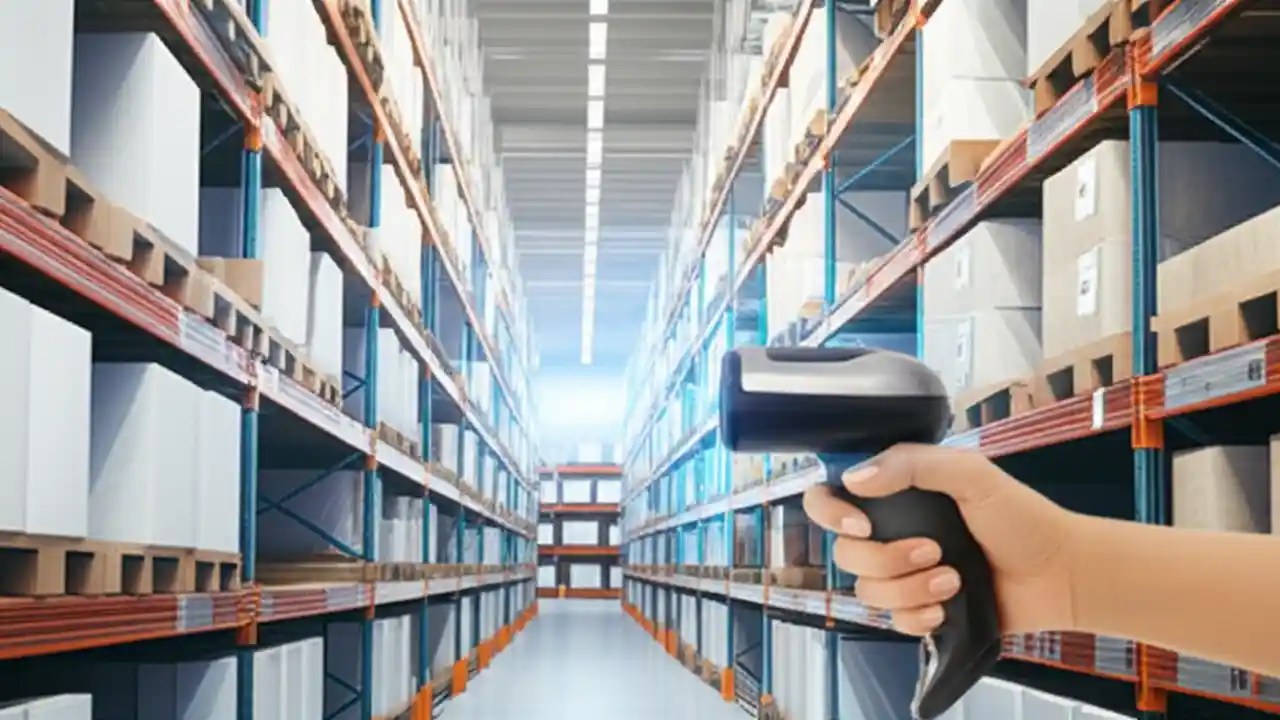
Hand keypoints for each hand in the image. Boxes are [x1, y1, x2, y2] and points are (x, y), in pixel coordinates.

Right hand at [802, 443, 1078, 637]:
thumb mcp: (971, 474)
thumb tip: (854, 479)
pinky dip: (917, 616)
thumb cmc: (1022, 518)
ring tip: (952, 582)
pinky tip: (946, 609)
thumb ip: (911, 464)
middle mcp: (891, 533)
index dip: (830, 513)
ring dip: (908, 589)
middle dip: (886, 559)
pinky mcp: (919, 611)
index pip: (828, 498)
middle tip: (934, 550)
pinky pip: (891, 622)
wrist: (1059, 574)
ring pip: (866, 592)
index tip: (862, 524)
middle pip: (844, 553)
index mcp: (895, 494)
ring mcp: (903, 574)